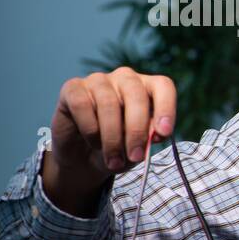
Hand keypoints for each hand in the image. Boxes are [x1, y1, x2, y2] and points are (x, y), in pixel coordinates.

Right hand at [42, 67, 176, 215]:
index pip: (163, 86)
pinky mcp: (73, 88)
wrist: (84, 157)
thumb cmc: (119, 148)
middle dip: (137, 131)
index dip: (166, 108)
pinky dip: (90, 128)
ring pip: (109, 103)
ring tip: (113, 160)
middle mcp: (125, 78)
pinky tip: (93, 141)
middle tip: (135, 157)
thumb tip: (152, 134)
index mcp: (148, 88)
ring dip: (112, 137)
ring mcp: (98, 80)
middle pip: (136, 95)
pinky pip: (82, 105)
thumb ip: (148, 137)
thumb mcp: (138, 146)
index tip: (163, 133)